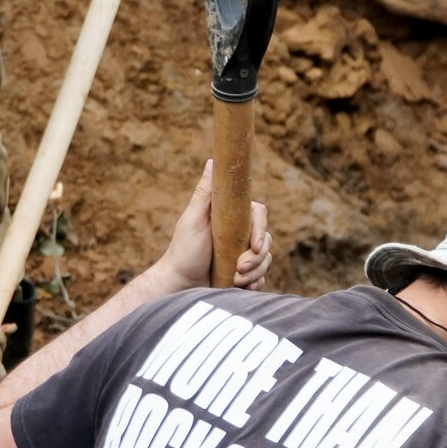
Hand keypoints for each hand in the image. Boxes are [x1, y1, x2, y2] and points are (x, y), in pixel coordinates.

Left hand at [153, 161, 272, 291]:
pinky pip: (261, 276)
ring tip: (235, 280)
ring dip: (254, 273)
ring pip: (266, 260)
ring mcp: (243, 254)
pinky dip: (254, 283)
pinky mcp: (244, 273)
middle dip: (257, 259)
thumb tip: (214, 160)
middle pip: (267, 240)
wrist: (179, 284)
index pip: (259, 214)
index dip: (261, 229)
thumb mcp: (193, 219)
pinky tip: (240, 287)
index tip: (256, 246)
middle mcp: (240, 234)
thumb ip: (206, 192)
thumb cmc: (184, 250)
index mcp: (231, 217)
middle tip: (239, 271)